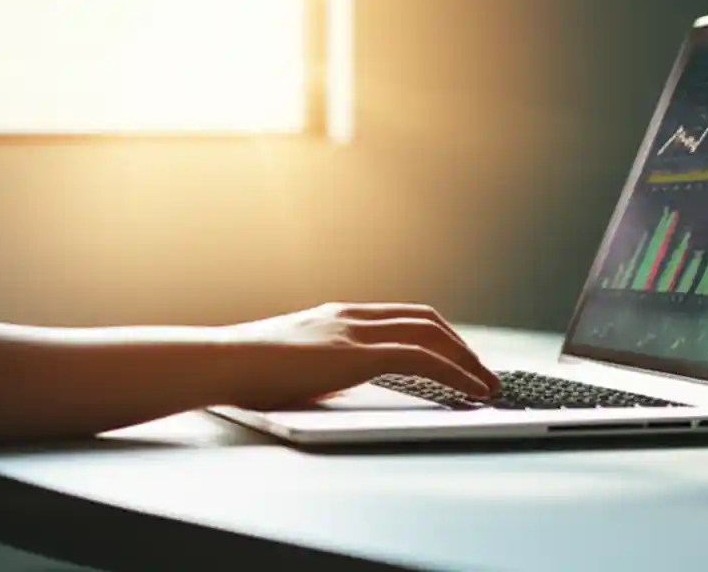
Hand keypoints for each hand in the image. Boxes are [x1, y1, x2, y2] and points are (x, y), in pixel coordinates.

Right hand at [229, 303, 500, 408]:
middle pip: (424, 319)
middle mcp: (349, 316)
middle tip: (481, 372)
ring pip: (431, 334)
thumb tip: (327, 382)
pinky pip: (422, 359)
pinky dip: (455, 373)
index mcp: (334, 316)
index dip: (435, 335)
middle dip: (460, 346)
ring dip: (467, 360)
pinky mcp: (356, 354)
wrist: (219, 362)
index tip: (454, 355)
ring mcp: (354, 331)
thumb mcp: (289, 363)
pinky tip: (471, 391)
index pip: (399, 316)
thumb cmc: (242, 371)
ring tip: (488, 385)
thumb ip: (316, 365)